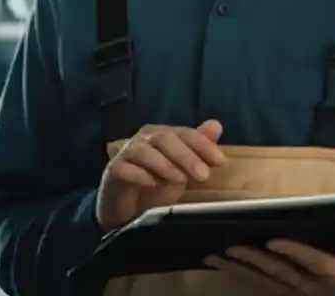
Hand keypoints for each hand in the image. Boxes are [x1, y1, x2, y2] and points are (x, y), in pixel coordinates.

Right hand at [95, 120, 225, 231]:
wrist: (127, 210)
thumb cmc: (156, 185)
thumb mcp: (182, 169)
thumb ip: (197, 149)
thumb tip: (217, 125)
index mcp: (162, 135)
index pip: (185, 133)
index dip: (203, 145)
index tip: (220, 161)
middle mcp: (144, 139)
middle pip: (165, 139)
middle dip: (186, 156)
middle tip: (203, 175)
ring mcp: (127, 154)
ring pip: (144, 151)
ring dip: (164, 164)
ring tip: (180, 179)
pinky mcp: (114, 171)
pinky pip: (124, 169)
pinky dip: (139, 175)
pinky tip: (152, 183)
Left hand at [203, 209, 334, 294]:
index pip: (312, 262)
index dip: (293, 253)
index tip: (272, 241)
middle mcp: (313, 288)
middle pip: (279, 272)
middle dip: (252, 260)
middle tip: (228, 246)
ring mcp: (297, 295)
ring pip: (264, 281)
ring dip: (238, 268)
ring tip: (214, 255)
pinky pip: (259, 287)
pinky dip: (238, 276)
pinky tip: (218, 265)